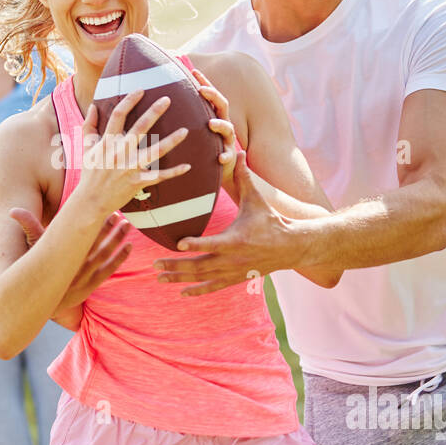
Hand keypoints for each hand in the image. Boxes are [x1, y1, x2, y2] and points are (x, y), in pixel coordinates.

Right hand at [10, 207, 131, 328]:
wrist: (32, 305)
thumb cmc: (32, 272)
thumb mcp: (30, 250)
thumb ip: (28, 227)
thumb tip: (13, 210)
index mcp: (61, 254)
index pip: (81, 234)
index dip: (95, 221)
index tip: (106, 208)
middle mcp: (73, 266)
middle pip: (96, 243)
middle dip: (109, 228)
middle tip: (120, 215)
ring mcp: (81, 278)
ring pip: (104, 256)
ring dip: (117, 240)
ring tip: (127, 226)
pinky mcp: (87, 289)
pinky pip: (106, 272)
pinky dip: (119, 259)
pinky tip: (128, 247)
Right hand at [77, 89, 190, 221]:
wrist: (91, 201)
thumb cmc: (90, 173)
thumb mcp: (86, 148)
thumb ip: (89, 126)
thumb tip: (93, 105)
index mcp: (107, 142)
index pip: (118, 115)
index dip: (129, 100)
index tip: (141, 90)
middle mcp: (120, 152)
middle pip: (140, 128)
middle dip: (154, 112)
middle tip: (167, 99)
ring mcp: (130, 168)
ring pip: (154, 152)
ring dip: (171, 141)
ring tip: (185, 130)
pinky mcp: (137, 182)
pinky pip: (159, 176)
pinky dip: (173, 173)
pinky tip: (188, 166)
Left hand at [152, 151, 292, 295]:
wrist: (291, 246)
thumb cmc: (271, 220)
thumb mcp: (256, 199)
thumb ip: (244, 178)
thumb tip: (237, 153)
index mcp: (236, 239)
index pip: (212, 243)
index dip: (195, 244)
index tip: (177, 244)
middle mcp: (232, 259)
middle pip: (200, 265)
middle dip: (176, 266)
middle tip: (154, 265)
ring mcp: (233, 271)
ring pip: (203, 278)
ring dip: (180, 278)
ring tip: (160, 278)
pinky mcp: (236, 278)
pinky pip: (213, 287)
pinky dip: (197, 290)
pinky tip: (181, 291)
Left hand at [191, 67, 235, 191]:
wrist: (217, 168)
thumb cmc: (201, 146)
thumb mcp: (195, 128)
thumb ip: (186, 114)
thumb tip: (165, 97)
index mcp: (214, 115)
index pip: (211, 95)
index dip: (204, 82)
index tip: (194, 71)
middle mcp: (223, 124)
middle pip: (222, 105)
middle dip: (213, 96)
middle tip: (201, 90)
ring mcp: (227, 140)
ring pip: (228, 129)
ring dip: (220, 125)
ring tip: (210, 123)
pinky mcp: (229, 157)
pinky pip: (229, 156)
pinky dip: (226, 156)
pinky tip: (221, 158)